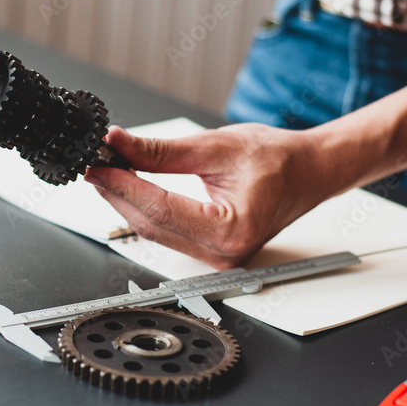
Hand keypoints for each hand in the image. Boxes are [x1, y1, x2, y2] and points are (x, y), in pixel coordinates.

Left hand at [85, 124, 333, 269]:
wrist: (309, 172)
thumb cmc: (279, 161)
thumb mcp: (217, 146)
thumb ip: (163, 152)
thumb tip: (120, 145)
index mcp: (230, 230)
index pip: (159, 209)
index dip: (121, 184)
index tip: (98, 162)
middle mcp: (223, 255)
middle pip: (150, 225)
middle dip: (118, 192)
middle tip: (96, 160)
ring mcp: (216, 260)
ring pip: (154, 232)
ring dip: (127, 201)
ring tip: (109, 168)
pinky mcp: (210, 253)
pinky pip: (167, 233)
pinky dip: (145, 209)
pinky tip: (130, 187)